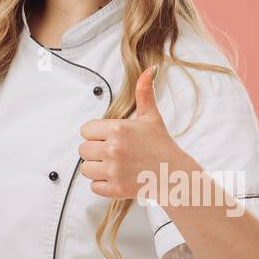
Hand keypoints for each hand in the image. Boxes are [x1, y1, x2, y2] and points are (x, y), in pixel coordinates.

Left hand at [77, 66, 177, 199]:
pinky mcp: (115, 189)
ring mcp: (114, 170)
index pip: (86, 130)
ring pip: (85, 168)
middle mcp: (113, 149)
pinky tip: (117, 177)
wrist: (174, 174)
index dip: (96, 134)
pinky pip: (93, 186)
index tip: (110, 137)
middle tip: (113, 152)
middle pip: (83, 149)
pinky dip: (102, 184)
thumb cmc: (161, 145)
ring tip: (114, 165)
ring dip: (96, 168)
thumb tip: (149, 70)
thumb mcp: (151, 117)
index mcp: (118, 129)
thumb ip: (144, 92)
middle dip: (95, 151)